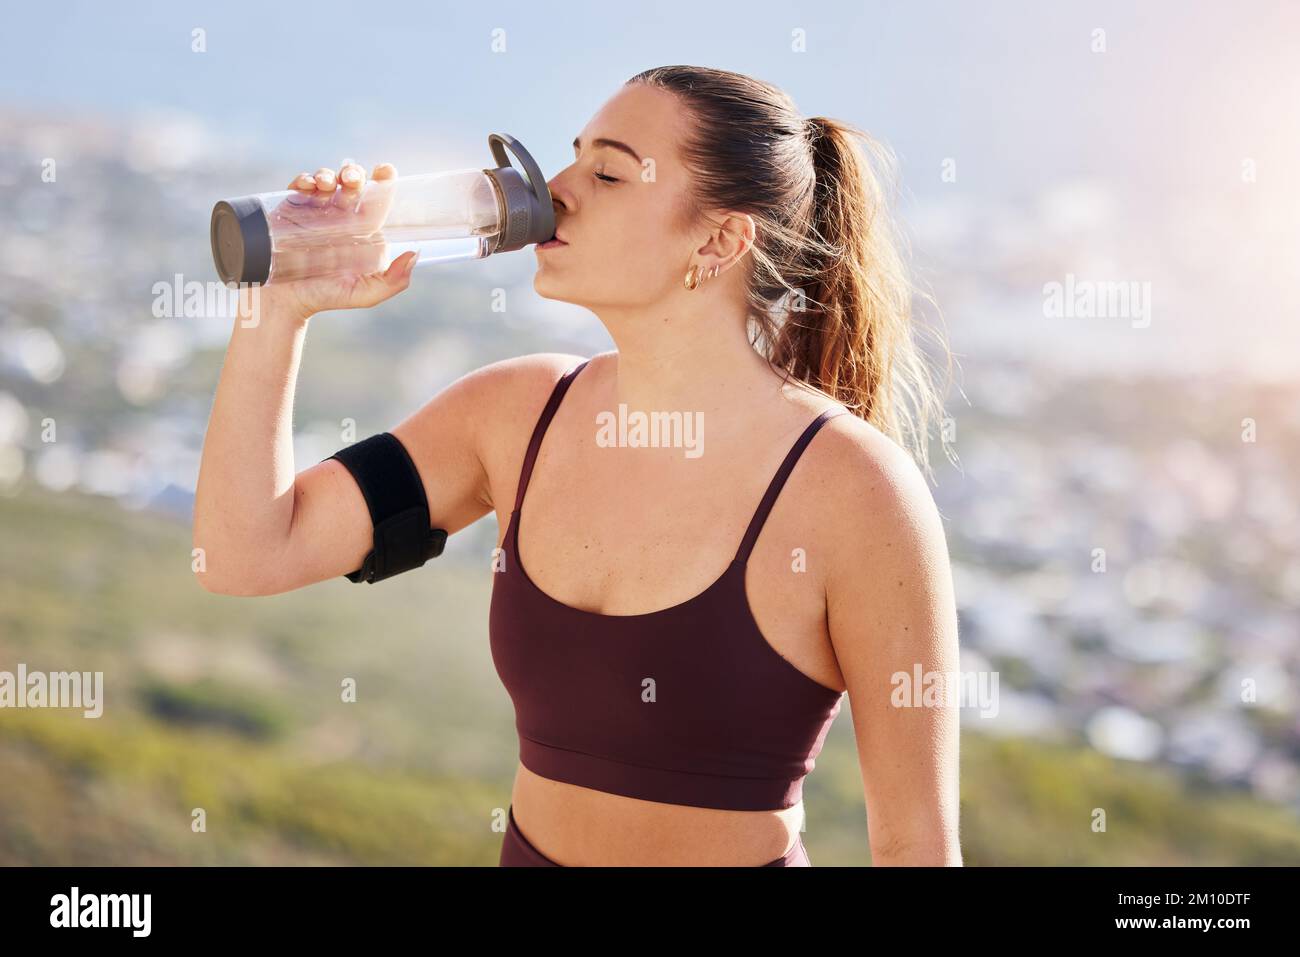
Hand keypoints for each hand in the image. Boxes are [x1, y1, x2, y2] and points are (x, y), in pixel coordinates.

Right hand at [263, 160, 416, 316]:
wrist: (284, 301)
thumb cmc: (326, 297)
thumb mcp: (365, 294)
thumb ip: (393, 281)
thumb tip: (415, 254)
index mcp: (362, 231)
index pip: (376, 201)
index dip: (383, 182)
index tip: (386, 171)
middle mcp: (340, 217)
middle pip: (351, 184)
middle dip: (353, 173)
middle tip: (352, 179)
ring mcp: (316, 211)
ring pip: (326, 180)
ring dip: (328, 174)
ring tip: (327, 184)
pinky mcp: (291, 210)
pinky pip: (299, 186)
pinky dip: (304, 179)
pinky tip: (307, 185)